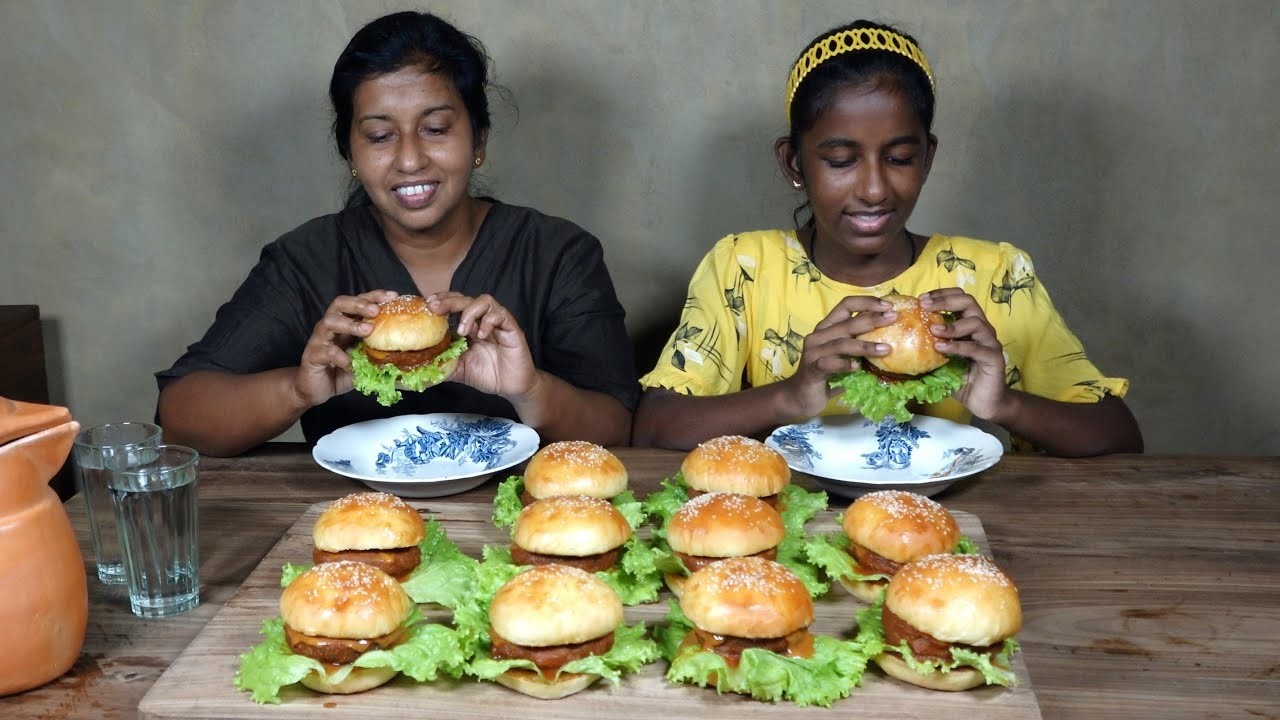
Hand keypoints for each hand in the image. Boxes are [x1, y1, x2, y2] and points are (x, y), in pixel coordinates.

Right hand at [293, 290, 398, 407]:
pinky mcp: (312, 355)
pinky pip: (325, 351)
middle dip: (359, 304)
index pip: (358, 302)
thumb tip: (406, 350)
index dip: (374, 296)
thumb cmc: (342, 371)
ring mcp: (319, 340)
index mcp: (345, 323)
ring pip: (328, 322)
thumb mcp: (364, 359)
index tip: (392, 296)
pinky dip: (339, 356)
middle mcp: (331, 327)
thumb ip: (378, 351)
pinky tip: (349, 363)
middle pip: (340, 304)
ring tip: (366, 331)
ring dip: (349, 324)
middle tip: (376, 311)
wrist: (316, 389)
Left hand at [425, 292, 537, 398]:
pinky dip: (488, 321)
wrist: (511, 387)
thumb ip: (442, 363)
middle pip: (466, 299)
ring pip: (484, 301)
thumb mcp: (458, 369)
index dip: (442, 300)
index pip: (455, 304)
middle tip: (436, 308)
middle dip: (449, 301)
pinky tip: (481, 335)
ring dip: (470, 312)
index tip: (428, 304)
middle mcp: (482, 321)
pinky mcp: (511, 329)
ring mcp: (497, 323)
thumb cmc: (487, 375)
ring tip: (463, 331)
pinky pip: (500, 314)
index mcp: (469, 326)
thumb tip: (419, 365)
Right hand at [779, 295, 894, 416]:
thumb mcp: (843, 355)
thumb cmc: (826, 373)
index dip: (866, 302)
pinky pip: (829, 364)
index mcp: (827, 327)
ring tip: (886, 349)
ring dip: (865, 345)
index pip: (846, 305)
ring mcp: (813, 352)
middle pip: (847, 323)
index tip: (888, 306)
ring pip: (841, 343)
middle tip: (893, 319)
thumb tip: (891, 338)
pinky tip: (856, 367)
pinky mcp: (811, 369)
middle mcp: (818, 336)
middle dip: (872, 319)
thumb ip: (858, 344)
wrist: (800, 396)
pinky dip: (843, 364)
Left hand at [919, 288, 1007, 420]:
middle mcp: (982, 329)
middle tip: (925, 306)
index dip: (941, 294)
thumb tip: (895, 342)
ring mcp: (990, 342)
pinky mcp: (993, 358)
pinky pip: (976, 348)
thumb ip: (925, 348)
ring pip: (975, 323)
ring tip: (933, 330)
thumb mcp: (938, 361)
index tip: (921, 299)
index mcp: (969, 324)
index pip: (959, 298)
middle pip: (968, 302)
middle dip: (945, 301)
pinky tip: (941, 348)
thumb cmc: (959, 379)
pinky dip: (958, 346)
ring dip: (952, 325)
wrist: (982, 401)